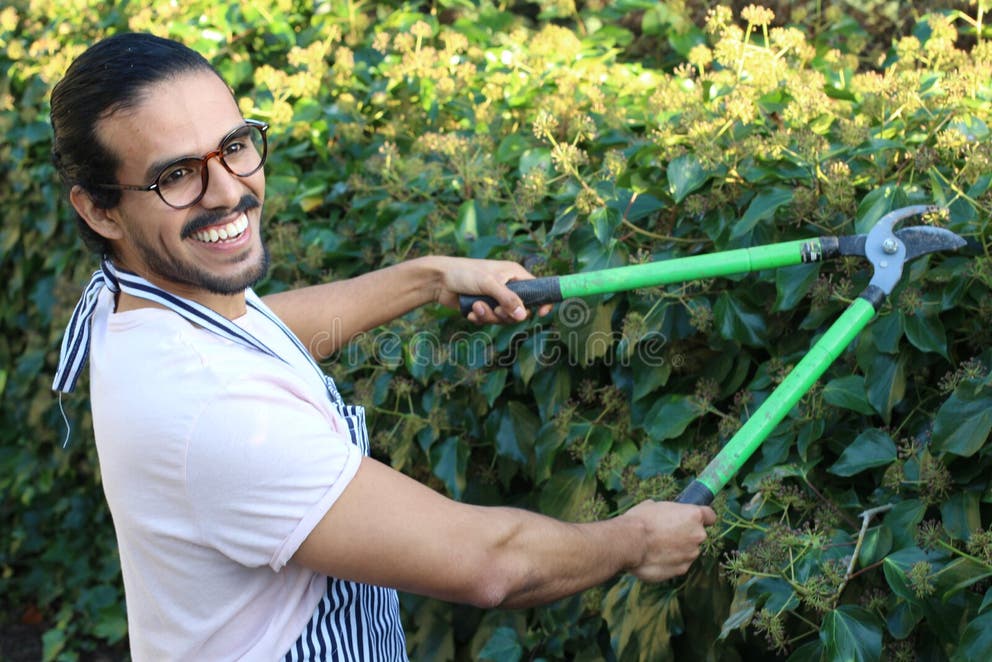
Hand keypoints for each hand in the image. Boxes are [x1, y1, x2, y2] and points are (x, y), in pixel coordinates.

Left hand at [431, 257, 552, 324]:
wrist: (439, 280)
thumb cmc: (465, 273)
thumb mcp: (489, 283)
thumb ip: (508, 299)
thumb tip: (523, 315)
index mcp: (514, 274)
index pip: (536, 288)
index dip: (542, 301)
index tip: (542, 313)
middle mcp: (507, 287)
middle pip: (520, 310)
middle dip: (506, 314)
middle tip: (495, 310)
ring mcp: (495, 298)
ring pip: (503, 318)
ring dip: (489, 316)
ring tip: (476, 307)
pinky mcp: (483, 308)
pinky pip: (489, 320)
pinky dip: (479, 318)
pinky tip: (469, 310)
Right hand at [620, 500, 716, 582]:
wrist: (629, 543)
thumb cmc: (640, 520)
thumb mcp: (654, 505)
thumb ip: (668, 512)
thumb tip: (664, 515)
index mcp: (694, 515)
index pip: (710, 516)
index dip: (703, 517)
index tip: (695, 519)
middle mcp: (698, 535)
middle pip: (697, 535)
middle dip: (685, 535)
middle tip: (666, 533)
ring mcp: (691, 554)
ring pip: (689, 551)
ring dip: (678, 550)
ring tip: (657, 548)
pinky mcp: (682, 570)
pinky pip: (680, 564)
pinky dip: (671, 562)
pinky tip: (655, 558)